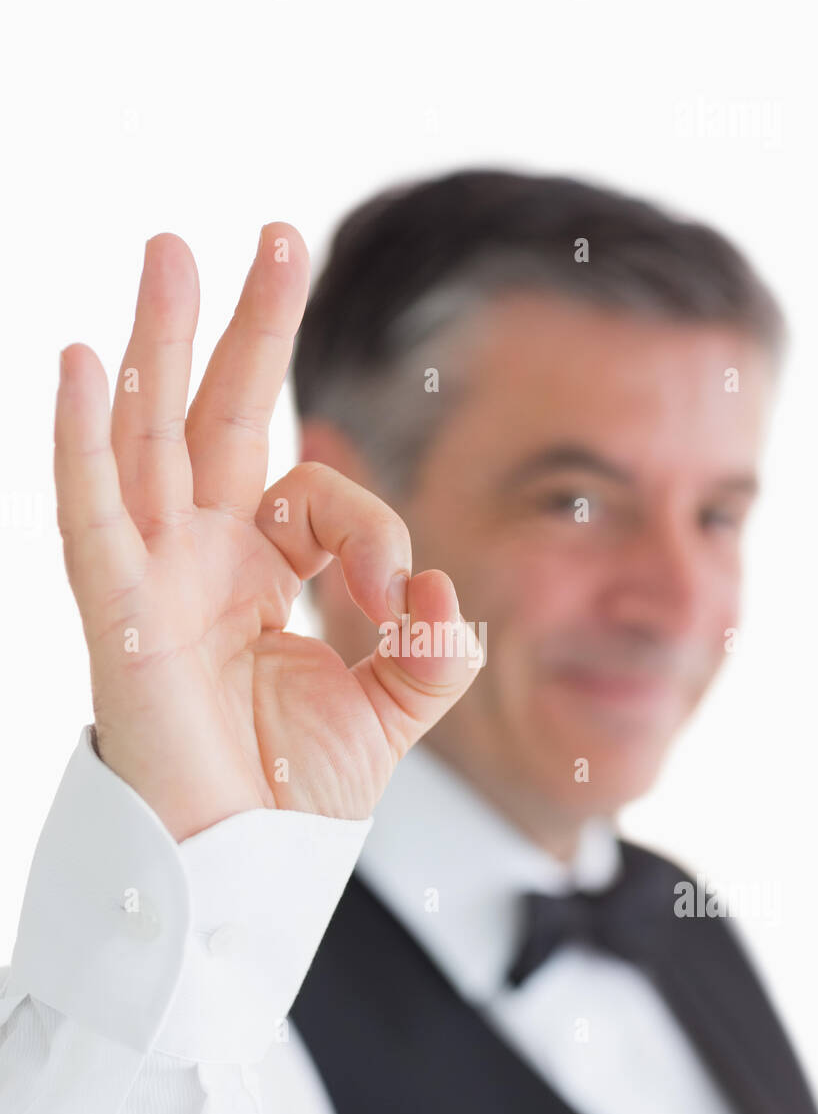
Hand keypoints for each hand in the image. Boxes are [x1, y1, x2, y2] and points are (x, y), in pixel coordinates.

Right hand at [54, 225, 480, 840]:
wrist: (239, 876)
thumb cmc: (292, 798)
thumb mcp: (388, 713)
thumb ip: (430, 652)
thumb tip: (440, 594)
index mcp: (258, 572)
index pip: (317, 494)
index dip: (369, 527)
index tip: (395, 603)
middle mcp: (199, 560)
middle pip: (219, 418)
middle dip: (247, 329)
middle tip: (274, 237)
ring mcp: (151, 580)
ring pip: (149, 439)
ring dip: (159, 344)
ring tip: (170, 251)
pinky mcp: (117, 618)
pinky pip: (90, 517)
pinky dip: (81, 443)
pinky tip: (80, 362)